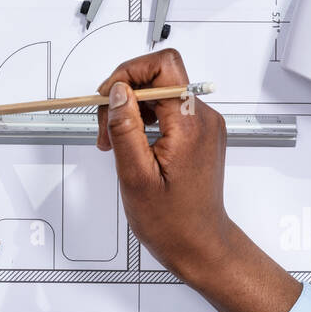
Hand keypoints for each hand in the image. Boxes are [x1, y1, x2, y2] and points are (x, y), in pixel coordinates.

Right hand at [96, 49, 300, 311]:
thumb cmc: (173, 222)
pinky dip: (144, 120)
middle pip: (159, 76)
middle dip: (125, 93)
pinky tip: (132, 145)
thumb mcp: (136, 176)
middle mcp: (203, 118)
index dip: (129, 72)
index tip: (108, 98)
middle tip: (106, 127)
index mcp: (189, 124)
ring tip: (116, 142)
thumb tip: (116, 92)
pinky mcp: (199, 133)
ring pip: (160, 92)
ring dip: (132, 109)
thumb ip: (125, 128)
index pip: (163, 66)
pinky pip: (167, 109)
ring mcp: (203, 125)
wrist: (200, 245)